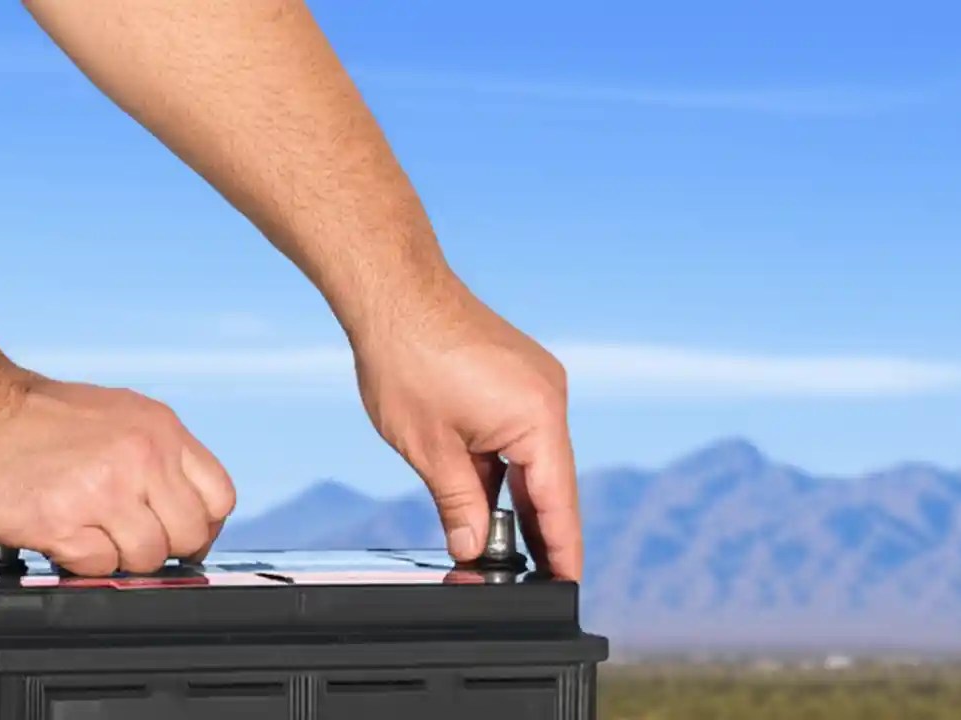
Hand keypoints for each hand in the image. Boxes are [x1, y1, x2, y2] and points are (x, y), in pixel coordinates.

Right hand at [0, 366, 235, 575]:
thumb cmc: (33, 416)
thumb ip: (157, 454)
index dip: (202, 524)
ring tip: (91, 534)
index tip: (180, 532)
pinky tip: (63, 536)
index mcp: (161, 430)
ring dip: (120, 557)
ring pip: (149, 556)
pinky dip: (82, 562)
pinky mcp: (62, 520)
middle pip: (191, 534)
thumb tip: (183, 503)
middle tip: (131, 539)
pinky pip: (99, 567)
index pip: (220, 497)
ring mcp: (104, 490)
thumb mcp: (119, 415)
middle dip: (164, 547)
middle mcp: (142, 457)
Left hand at [351, 283, 582, 579]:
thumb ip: (459, 505)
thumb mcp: (430, 449)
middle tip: (536, 577)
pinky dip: (508, 466)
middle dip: (539, 529)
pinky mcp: (519, 374)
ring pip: (535, 458)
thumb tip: (472, 548)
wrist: (393, 290)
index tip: (566, 583)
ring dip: (517, 497)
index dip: (562, 549)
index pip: (557, 501)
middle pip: (552, 481)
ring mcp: (536, 382)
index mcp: (537, 417)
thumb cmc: (406, 357)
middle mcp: (549, 396)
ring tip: (503, 546)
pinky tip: (490, 495)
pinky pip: (524, 432)